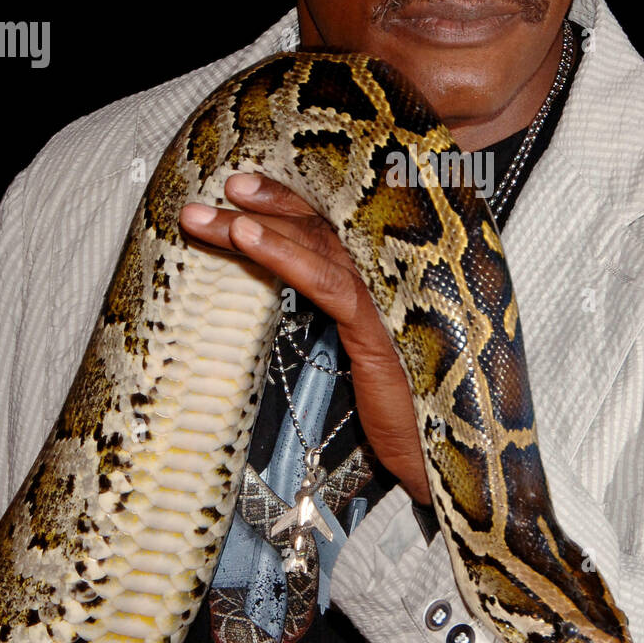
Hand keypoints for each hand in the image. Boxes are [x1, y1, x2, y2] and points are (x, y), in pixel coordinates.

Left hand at [179, 174, 431, 503]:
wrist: (436, 457)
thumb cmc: (399, 408)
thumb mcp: (356, 352)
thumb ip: (333, 314)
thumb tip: (285, 290)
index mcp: (380, 279)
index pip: (330, 228)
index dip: (288, 204)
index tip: (242, 193)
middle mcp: (386, 276)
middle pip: (319, 226)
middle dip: (265, 204)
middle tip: (219, 185)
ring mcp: (386, 296)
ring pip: (314, 245)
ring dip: (254, 225)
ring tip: (206, 213)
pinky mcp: (380, 326)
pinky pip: (324, 281)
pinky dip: (282, 255)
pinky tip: (247, 237)